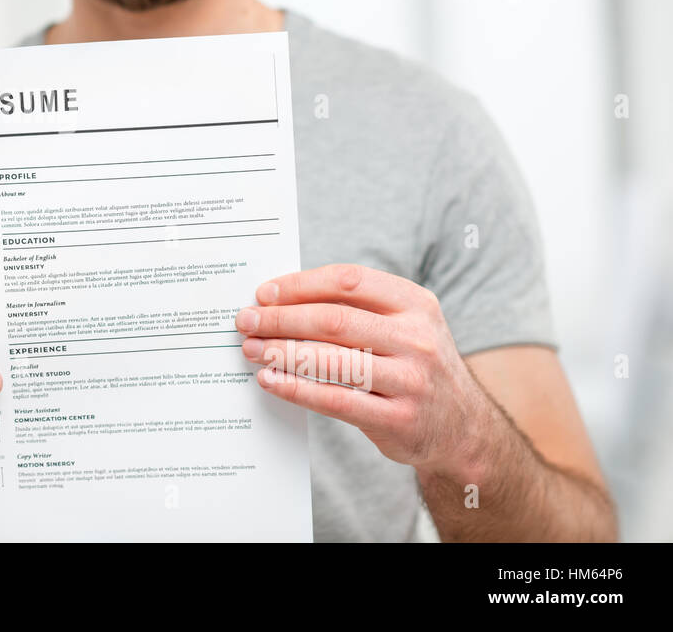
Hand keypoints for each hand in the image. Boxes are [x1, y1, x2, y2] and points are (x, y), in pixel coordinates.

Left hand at [234, 263, 489, 473]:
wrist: (463, 428)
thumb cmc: (414, 366)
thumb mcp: (404, 325)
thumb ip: (356, 308)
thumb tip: (280, 299)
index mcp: (415, 303)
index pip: (347, 281)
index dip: (300, 285)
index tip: (264, 293)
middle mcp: (416, 338)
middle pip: (333, 319)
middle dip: (281, 318)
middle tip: (246, 321)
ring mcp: (411, 380)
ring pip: (331, 360)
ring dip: (281, 352)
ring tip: (251, 349)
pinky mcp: (399, 419)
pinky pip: (335, 400)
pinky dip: (296, 388)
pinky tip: (271, 380)